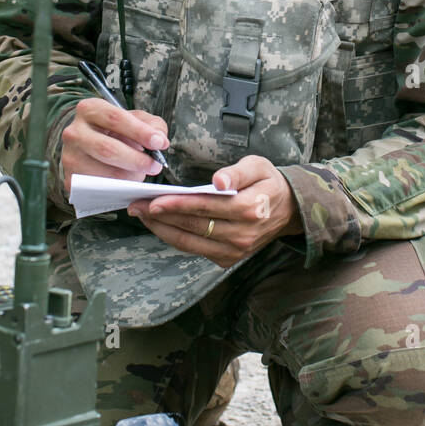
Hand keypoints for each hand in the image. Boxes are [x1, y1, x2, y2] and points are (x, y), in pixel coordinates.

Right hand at [61, 98, 168, 195]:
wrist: (88, 145)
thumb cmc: (115, 131)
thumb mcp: (134, 120)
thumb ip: (152, 125)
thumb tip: (160, 139)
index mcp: (89, 109)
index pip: (116, 118)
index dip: (140, 132)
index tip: (159, 143)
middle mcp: (74, 132)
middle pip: (108, 149)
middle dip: (137, 160)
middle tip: (156, 166)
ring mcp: (69, 157)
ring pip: (104, 173)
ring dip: (129, 178)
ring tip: (141, 174)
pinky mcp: (70, 179)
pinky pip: (98, 189)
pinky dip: (118, 189)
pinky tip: (127, 183)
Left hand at [126, 155, 303, 268]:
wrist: (288, 211)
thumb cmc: (268, 183)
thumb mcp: (259, 166)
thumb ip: (237, 172)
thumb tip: (218, 181)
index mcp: (249, 210)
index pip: (205, 207)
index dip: (177, 205)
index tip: (153, 201)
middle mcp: (242, 235)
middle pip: (193, 226)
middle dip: (161, 216)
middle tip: (136, 205)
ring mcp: (235, 251)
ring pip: (190, 242)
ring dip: (162, 229)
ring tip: (142, 215)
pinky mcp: (228, 260)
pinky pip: (194, 249)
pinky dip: (175, 238)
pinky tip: (161, 224)